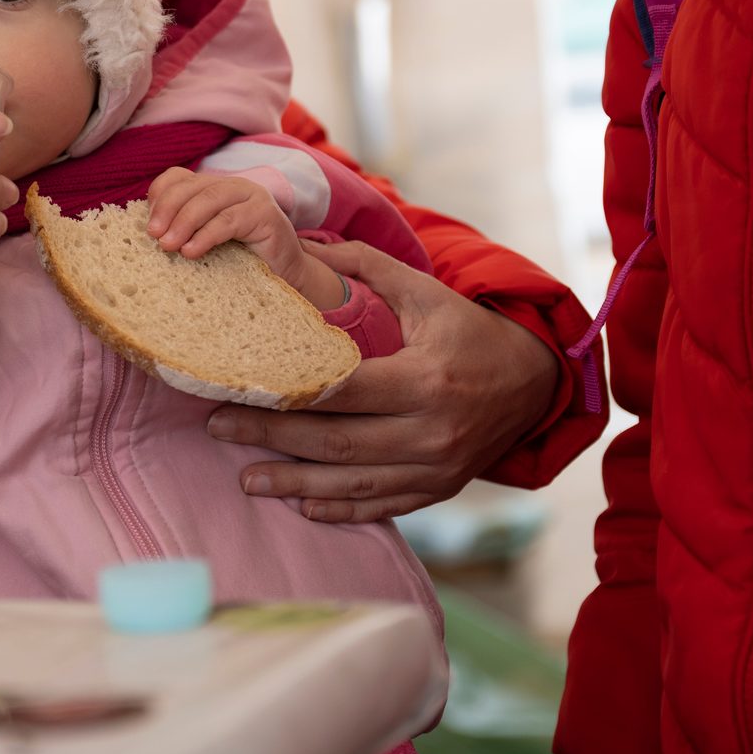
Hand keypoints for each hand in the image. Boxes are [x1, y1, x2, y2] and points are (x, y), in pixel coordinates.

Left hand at [146, 167, 343, 309]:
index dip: (159, 197)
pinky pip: (229, 220)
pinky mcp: (265, 214)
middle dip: (167, 210)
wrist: (285, 277)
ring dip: (183, 223)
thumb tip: (149, 234)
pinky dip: (206, 235)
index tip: (148, 225)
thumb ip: (183, 231)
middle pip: (191, 187)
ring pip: (208, 200)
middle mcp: (231, 186)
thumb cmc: (240, 262)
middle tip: (153, 236)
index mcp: (212, 188)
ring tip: (167, 246)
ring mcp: (251, 196)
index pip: (177, 178)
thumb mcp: (205, 242)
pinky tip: (191, 252)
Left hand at [207, 237, 558, 521]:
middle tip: (217, 428)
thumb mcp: (426, 292)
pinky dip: (340, 507)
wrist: (534, 382)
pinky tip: (300, 504)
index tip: (236, 387)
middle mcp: (432, 432)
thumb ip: (366, 267)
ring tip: (246, 479)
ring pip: (353, 482)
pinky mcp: (439, 489)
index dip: (287, 392)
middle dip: (271, 436)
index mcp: (427, 380)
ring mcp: (436, 468)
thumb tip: (303, 246)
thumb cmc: (468, 331)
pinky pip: (382, 505)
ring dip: (294, 482)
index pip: (344, 391)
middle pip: (337, 441)